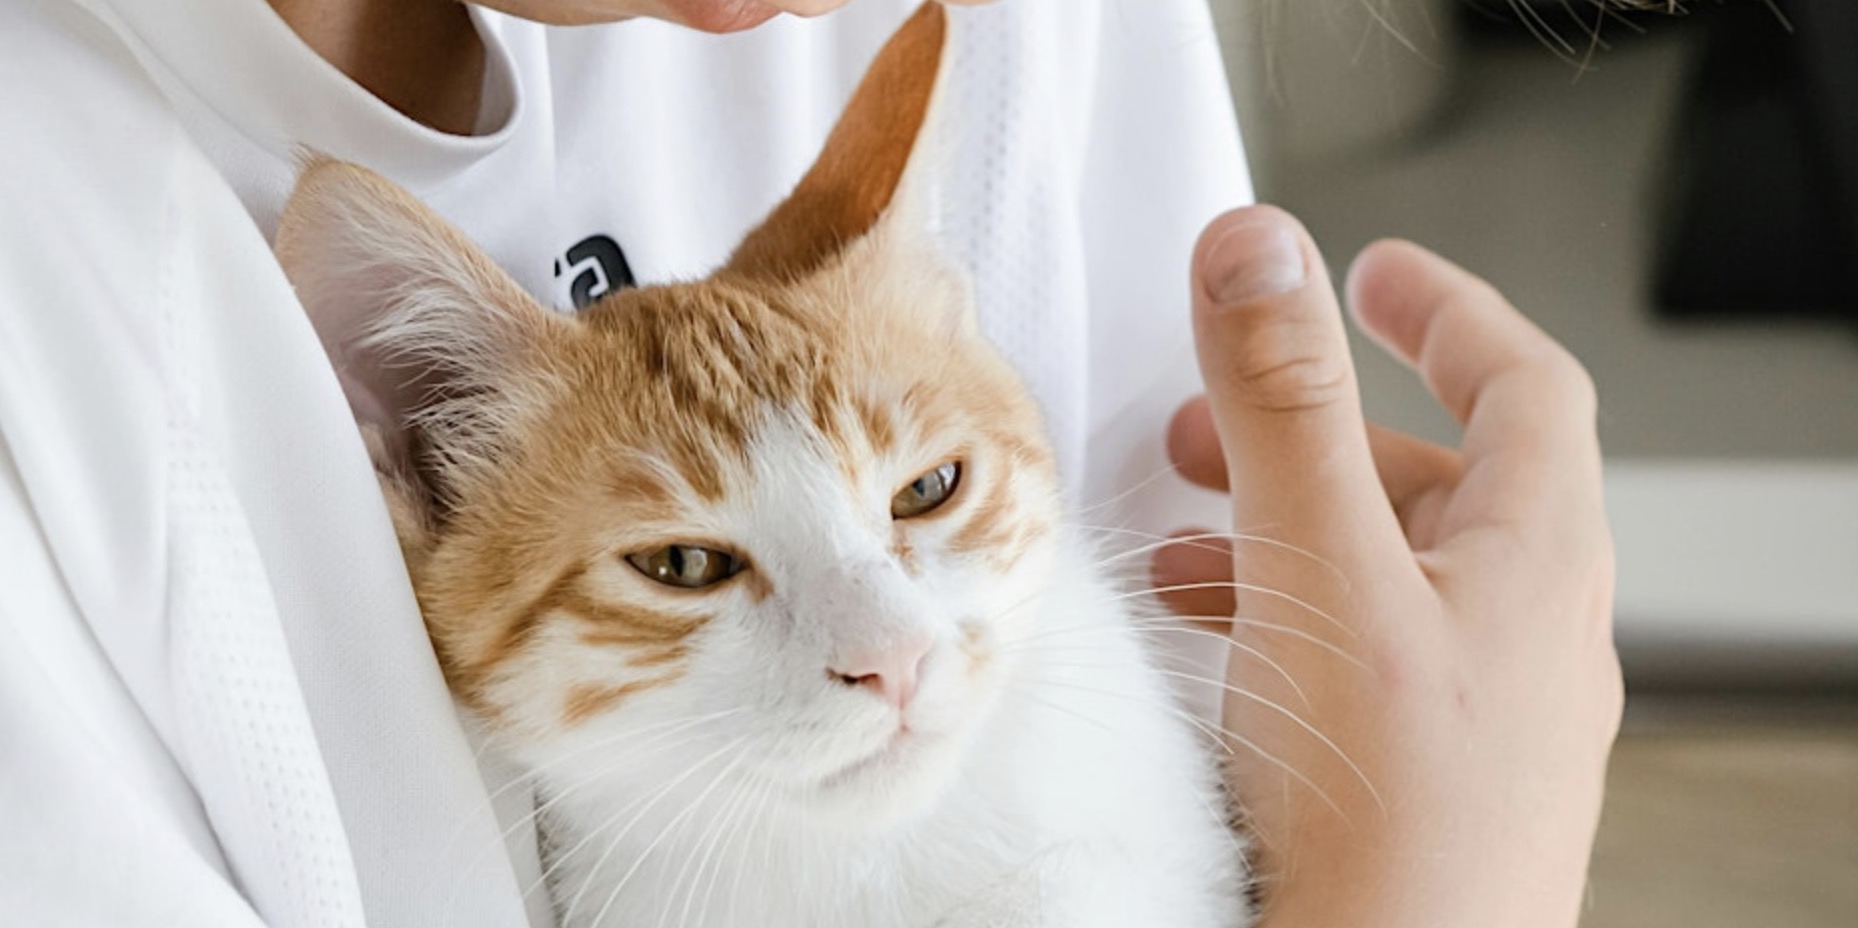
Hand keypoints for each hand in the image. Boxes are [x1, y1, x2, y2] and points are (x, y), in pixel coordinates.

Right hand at [1153, 206, 1621, 927]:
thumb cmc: (1385, 813)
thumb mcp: (1322, 570)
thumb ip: (1285, 406)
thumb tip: (1259, 250)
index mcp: (1538, 560)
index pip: (1525, 385)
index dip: (1446, 313)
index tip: (1371, 272)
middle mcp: (1527, 636)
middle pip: (1436, 485)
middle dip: (1314, 435)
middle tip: (1214, 420)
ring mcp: (1481, 719)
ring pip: (1384, 579)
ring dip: (1280, 534)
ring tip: (1179, 541)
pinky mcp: (1424, 784)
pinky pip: (1359, 663)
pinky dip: (1279, 624)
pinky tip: (1205, 650)